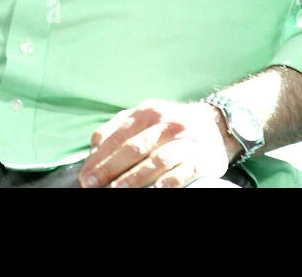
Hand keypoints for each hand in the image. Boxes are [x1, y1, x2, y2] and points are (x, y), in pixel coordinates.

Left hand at [78, 98, 241, 187]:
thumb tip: (94, 149)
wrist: (215, 124)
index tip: (85, 177)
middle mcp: (167, 123)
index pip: (118, 137)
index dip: (100, 158)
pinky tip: (156, 190)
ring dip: (135, 177)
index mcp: (148, 112)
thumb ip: (118, 129)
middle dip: (110, 169)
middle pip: (134, 148)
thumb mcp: (144, 118)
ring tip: (118, 190)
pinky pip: (184, 171)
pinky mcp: (202, 158)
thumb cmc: (169, 124)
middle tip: (93, 185)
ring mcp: (186, 140)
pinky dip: (169, 181)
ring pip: (157, 160)